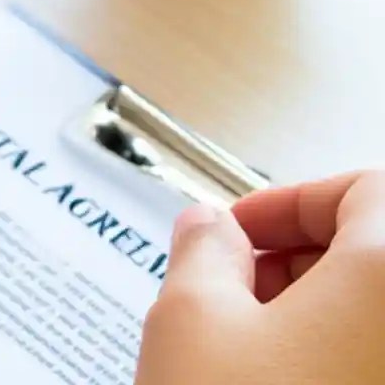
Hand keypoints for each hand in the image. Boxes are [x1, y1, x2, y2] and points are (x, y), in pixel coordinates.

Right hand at [136, 170, 384, 382]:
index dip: (292, 200)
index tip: (243, 227)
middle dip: (295, 256)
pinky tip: (268, 381)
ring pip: (372, 311)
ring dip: (310, 309)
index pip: (370, 191)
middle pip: (375, 251)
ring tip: (242, 344)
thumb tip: (212, 229)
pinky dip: (327, 354)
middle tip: (234, 285)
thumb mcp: (191, 318)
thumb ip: (202, 247)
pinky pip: (367, 358)